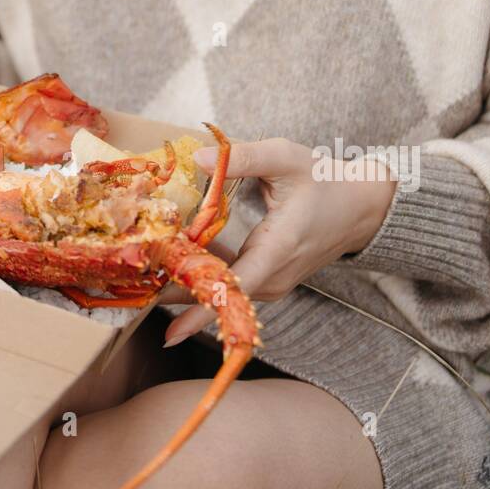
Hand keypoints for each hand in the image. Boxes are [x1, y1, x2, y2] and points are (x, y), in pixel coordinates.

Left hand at [161, 135, 397, 346]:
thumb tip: (197, 157)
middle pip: (218, 294)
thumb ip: (243, 158)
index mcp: (279, 248)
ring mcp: (271, 282)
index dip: (201, 310)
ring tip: (140, 276)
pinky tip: (171, 263)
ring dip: (184, 285)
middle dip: (175, 294)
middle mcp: (274, 276)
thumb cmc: (324, 179)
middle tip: (130, 291)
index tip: (170, 331)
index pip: (236, 288)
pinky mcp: (266, 280)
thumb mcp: (285, 158)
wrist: (359, 206)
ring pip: (221, 292)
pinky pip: (229, 284)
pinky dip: (201, 277)